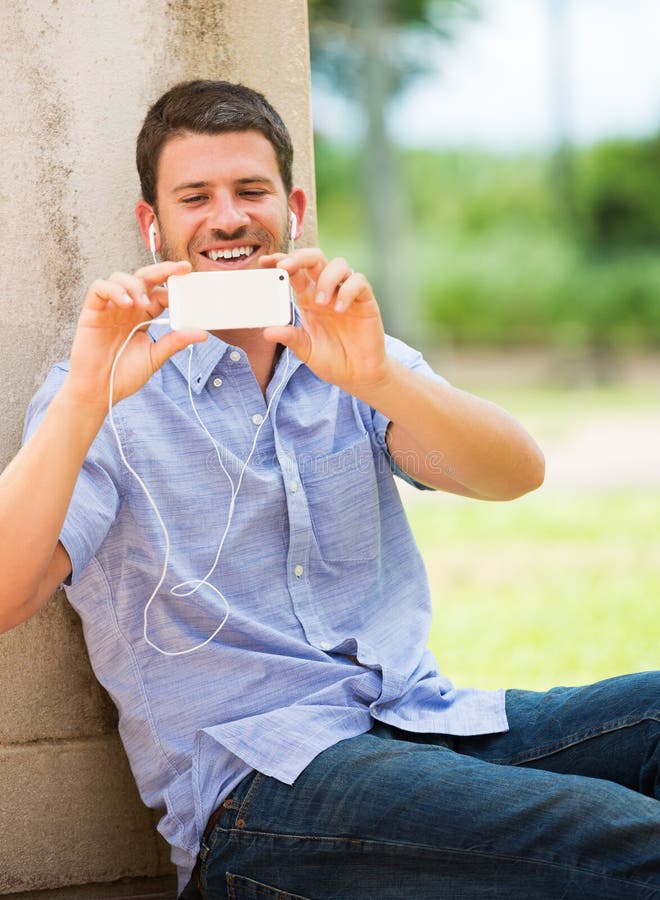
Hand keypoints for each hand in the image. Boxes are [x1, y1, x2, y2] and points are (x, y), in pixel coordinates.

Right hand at [64, 260, 206, 410]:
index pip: (161, 293)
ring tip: (142, 304)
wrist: (99, 391)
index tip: (191, 283)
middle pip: (144, 278)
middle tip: (181, 269)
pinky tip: (126, 303)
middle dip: (163, 270)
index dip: (175, 287)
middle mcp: (127, 308)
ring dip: (135, 285)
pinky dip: (114, 290)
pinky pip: (99, 288)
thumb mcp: (155, 357)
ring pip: (121, 278)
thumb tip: (202, 333)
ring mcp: (109, 308)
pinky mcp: (92, 312)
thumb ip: (175, 342)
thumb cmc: (124, 374)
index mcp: (144, 317)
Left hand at [259, 249, 388, 394]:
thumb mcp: (305, 350)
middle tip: (286, 267)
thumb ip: (290, 338)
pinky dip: (347, 291)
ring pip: (338, 264)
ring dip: (326, 278)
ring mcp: (346, 294)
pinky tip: (340, 309)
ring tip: (320, 303)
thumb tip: (268, 332)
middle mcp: (327, 291)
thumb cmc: (331, 359)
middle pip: (315, 259)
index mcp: (308, 298)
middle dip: (300, 257)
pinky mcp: (365, 300)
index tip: (265, 262)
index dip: (280, 261)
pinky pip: (359, 282)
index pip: (294, 271)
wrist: (357, 375)